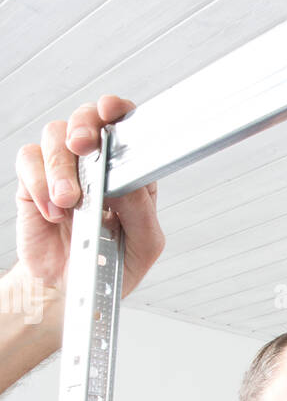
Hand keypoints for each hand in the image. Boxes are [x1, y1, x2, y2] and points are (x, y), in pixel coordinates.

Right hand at [14, 94, 164, 298]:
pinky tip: (53, 211)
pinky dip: (39, 183)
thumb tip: (128, 182)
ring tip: (68, 202)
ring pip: (54, 136)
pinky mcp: (34, 182)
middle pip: (86, 117)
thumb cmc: (110, 266)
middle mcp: (96, 164)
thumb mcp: (143, 247)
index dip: (118, 110)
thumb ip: (141, 213)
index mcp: (128, 174)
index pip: (125, 127)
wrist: (70, 290)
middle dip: (84, 124)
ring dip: (61, 167)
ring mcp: (63, 170)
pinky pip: (28, 160)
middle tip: (83, 146)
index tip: (111, 110)